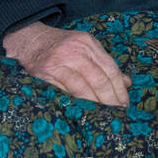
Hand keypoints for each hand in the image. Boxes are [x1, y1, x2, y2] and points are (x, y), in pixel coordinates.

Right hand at [3, 21, 131, 106]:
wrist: (30, 40)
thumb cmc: (61, 47)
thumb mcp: (84, 48)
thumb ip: (104, 64)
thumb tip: (127, 82)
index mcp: (88, 43)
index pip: (110, 69)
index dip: (119, 89)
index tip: (124, 104)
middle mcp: (75, 51)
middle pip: (99, 80)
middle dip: (110, 100)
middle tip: (116, 115)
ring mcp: (59, 62)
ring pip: (83, 89)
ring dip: (94, 105)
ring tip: (101, 117)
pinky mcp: (45, 74)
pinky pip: (63, 93)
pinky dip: (74, 104)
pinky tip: (82, 113)